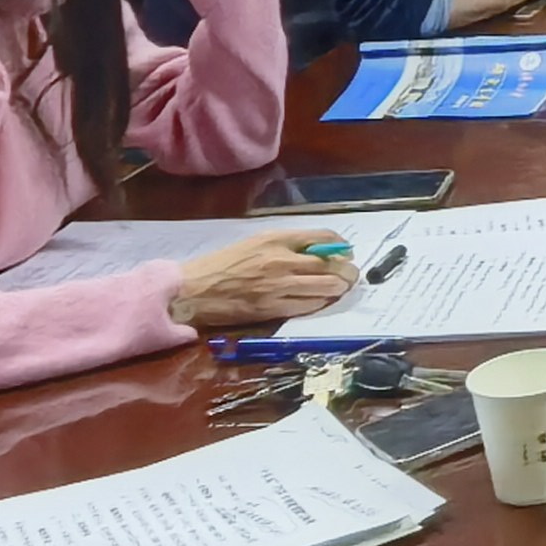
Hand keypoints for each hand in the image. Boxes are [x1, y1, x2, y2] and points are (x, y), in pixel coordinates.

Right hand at [169, 227, 357, 332]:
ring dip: (339, 288)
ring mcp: (278, 286)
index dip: (341, 245)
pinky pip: (309, 306)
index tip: (346, 251)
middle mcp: (281, 260)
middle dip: (347, 271)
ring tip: (340, 288)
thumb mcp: (255, 243)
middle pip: (331, 264)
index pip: (322, 237)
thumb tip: (318, 250)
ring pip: (326, 287)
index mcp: (275, 239)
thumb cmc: (222, 264)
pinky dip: (320, 303)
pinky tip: (321, 300)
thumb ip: (285, 245)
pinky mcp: (273, 308)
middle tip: (350, 274)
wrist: (194, 289)